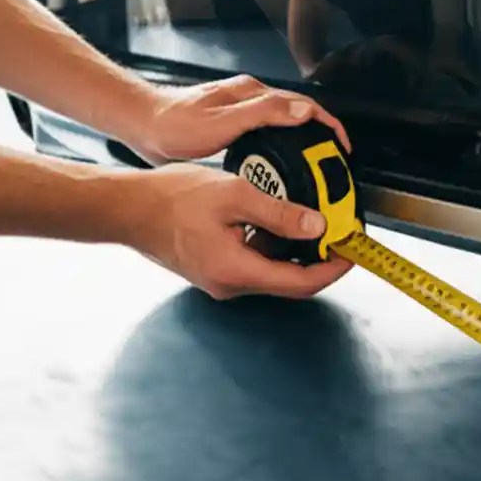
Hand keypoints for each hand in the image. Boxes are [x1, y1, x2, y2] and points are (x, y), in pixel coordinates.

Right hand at [116, 163, 352, 299]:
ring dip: (296, 251)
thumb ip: (279, 212)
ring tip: (314, 221)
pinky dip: (273, 247)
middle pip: (291, 281)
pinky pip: (254, 264)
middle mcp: (231, 285)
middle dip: (320, 260)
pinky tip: (276, 221)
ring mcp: (221, 281)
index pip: (302, 282)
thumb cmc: (170, 200)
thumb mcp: (234, 194)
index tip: (352, 251)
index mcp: (238, 271)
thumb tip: (317, 225)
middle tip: (339, 234)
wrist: (128, 210)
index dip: (333, 268)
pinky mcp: (214, 270)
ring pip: (273, 272)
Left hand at [129, 75, 350, 164]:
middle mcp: (249, 99)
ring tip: (313, 165)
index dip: (328, 125)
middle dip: (321, 134)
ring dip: (302, 141)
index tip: (341, 145)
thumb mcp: (221, 123)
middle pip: (298, 113)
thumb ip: (263, 113)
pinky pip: (268, 133)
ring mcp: (240, 111)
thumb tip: (302, 111)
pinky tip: (278, 164)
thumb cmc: (173, 125)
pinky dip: (282, 146)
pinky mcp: (231, 125)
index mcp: (252, 94)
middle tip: (332, 161)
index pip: (304, 105)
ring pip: (284, 123)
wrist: (141, 126)